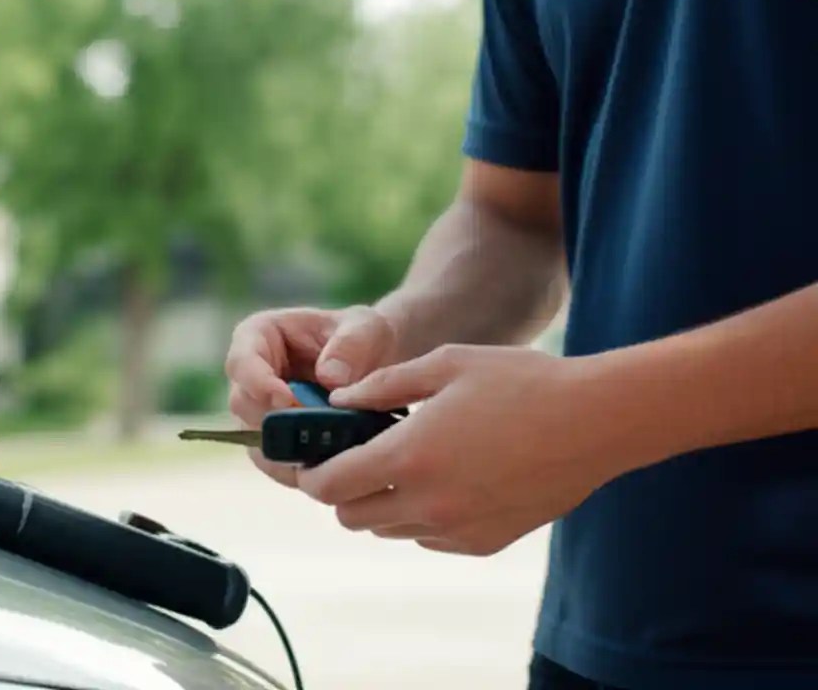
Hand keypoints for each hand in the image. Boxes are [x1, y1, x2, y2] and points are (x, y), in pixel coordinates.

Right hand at [224, 305, 402, 486]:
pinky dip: (298, 469)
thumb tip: (330, 378)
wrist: (375, 363)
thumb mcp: (364, 329)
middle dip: (277, 423)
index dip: (258, 383)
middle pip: (243, 405)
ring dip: (288, 451)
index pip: (242, 362)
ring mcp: (258, 412)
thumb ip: (350, 346)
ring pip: (255, 440)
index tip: (288, 399)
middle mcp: (250, 376)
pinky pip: (273, 463)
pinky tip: (327, 469)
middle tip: (316, 433)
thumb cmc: (362, 336)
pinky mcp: (273, 441)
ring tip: (327, 454)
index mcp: (258, 337)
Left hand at [297, 344, 632, 555]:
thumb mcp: (445, 365)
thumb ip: (382, 386)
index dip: (312, 473)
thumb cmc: (521, 382)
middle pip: (351, 517)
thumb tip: (339, 401)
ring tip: (406, 464)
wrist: (596, 420)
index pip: (328, 486)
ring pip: (388, 530)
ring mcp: (457, 529)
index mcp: (409, 456)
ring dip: (382, 503)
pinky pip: (428, 539)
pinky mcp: (484, 542)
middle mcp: (428, 503)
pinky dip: (421, 517)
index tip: (316, 456)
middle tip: (359, 456)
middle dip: (343, 489)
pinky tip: (445, 480)